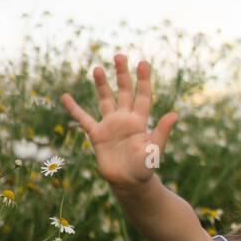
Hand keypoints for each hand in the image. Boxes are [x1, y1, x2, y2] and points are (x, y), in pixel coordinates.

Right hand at [61, 54, 177, 190]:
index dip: (143, 80)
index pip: (142, 96)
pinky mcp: (97, 135)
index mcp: (140, 121)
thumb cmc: (144, 169)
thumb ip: (162, 131)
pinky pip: (83, 119)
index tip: (143, 63)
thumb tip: (175, 114)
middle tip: (120, 56)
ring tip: (98, 69)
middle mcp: (125, 119)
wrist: (128, 184)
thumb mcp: (155, 150)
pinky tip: (66, 97)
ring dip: (102, 85)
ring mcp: (110, 125)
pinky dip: (74, 108)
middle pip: (124, 92)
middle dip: (122, 74)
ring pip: (105, 99)